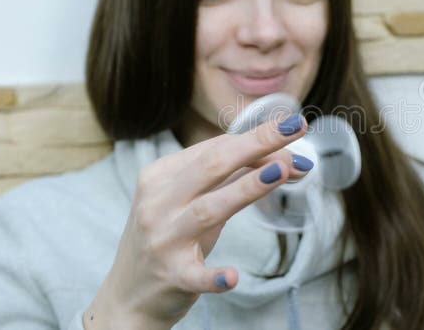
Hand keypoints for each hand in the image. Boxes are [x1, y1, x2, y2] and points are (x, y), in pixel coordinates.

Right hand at [83, 115, 308, 328]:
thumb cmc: (169, 237)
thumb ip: (234, 179)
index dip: (258, 139)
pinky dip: (214, 276)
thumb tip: (286, 159)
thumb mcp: (192, 201)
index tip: (293, 130)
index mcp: (161, 176)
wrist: (128, 296)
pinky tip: (233, 277)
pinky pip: (195, 275)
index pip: (215, 148)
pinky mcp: (171, 276)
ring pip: (208, 209)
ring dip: (246, 189)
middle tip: (295, 127)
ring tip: (280, 171)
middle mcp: (158, 203)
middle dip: (257, 143)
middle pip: (212, 166)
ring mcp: (163, 240)